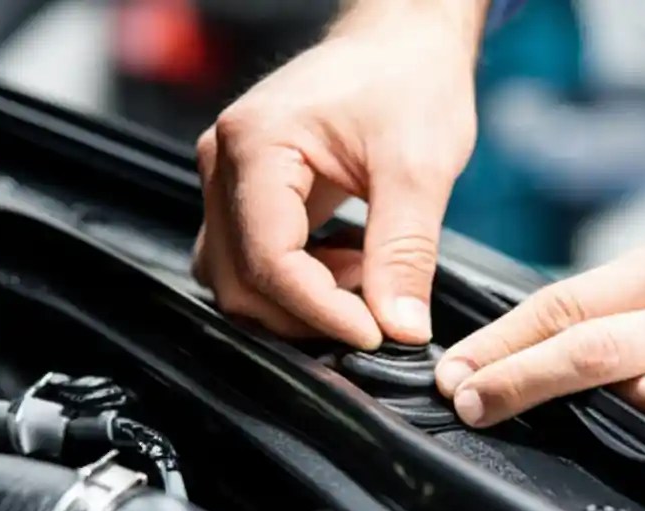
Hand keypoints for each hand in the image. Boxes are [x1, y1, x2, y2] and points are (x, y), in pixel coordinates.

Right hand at [192, 0, 484, 348]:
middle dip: (308, 313)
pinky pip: (254, 261)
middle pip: (240, 280)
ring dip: (302, 301)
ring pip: (240, 279)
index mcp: (256, 144)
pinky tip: (351, 262)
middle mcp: (224, 162)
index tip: (374, 334)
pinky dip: (301, 281)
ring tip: (367, 275)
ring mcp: (228, 179)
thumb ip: (405, 254)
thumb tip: (401, 329)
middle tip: (377, 314)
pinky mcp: (246, 194)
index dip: (320, 311)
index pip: (268, 260)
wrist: (402, 42)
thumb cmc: (409, 79)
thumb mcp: (420, 167)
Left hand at [435, 218, 644, 453]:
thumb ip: (623, 297)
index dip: (502, 340)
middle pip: (594, 350)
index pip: (570, 301)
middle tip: (466, 404)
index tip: (454, 369)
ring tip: (541, 430)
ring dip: (589, 420)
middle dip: (516, 382)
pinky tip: (623, 455)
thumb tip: (530, 343)